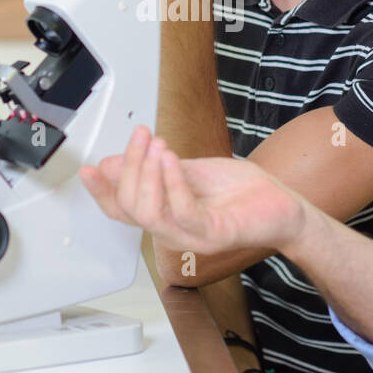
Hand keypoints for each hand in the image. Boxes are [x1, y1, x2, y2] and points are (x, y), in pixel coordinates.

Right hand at [79, 126, 310, 255]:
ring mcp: (194, 236)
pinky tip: (171, 159)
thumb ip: (154, 168)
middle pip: (130, 208)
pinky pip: (184, 212)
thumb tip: (115, 161)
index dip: (101, 191)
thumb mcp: (190, 170)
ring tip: (155, 146)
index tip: (89, 168)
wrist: (283, 206)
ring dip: (146, 175)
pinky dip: (173, 182)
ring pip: (150, 215)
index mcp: (166, 216)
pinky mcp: (215, 234)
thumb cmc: (242, 192)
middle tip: (139, 136)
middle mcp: (175, 231)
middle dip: (128, 168)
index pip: (121, 210)